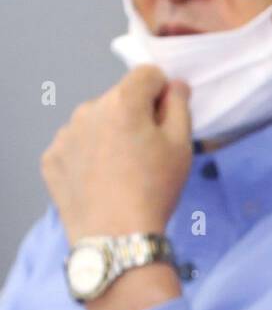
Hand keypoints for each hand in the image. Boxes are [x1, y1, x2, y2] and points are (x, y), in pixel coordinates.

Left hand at [41, 66, 192, 243]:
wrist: (115, 235)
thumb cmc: (155, 188)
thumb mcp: (182, 145)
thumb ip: (179, 106)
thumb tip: (174, 85)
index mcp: (122, 102)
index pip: (147, 73)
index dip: (162, 92)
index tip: (166, 119)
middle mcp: (87, 109)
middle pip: (119, 98)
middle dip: (134, 114)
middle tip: (147, 151)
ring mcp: (64, 135)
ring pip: (95, 121)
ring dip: (109, 132)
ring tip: (121, 168)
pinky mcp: (51, 158)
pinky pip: (75, 144)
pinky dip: (88, 154)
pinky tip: (99, 179)